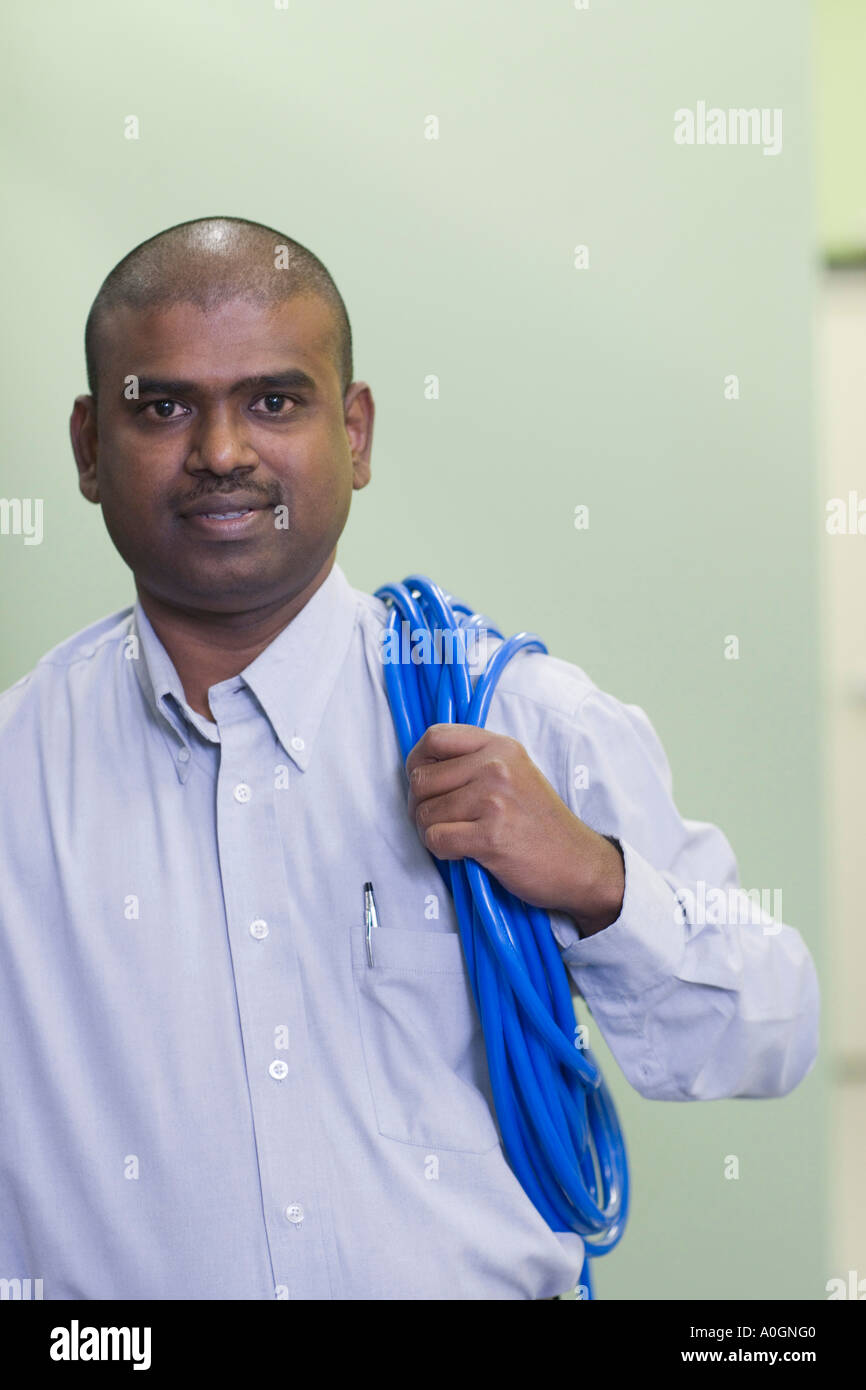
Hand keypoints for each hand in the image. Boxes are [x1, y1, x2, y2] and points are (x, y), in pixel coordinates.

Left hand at [405, 724, 624, 936]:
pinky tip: (463, 852)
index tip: (424, 783)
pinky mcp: (490, 836)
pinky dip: (442, 851)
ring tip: (457, 838)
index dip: (417, 761)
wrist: (578, 863)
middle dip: (421, 805)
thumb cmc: (540, 823)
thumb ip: (475, 762)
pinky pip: (436, 839)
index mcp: (500, 746)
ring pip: (424, 812)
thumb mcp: (515, 773)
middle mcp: (496, 766)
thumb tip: (421, 767)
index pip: (434, 738)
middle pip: (421, 779)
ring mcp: (493, 800)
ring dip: (431, 832)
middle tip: (441, 821)